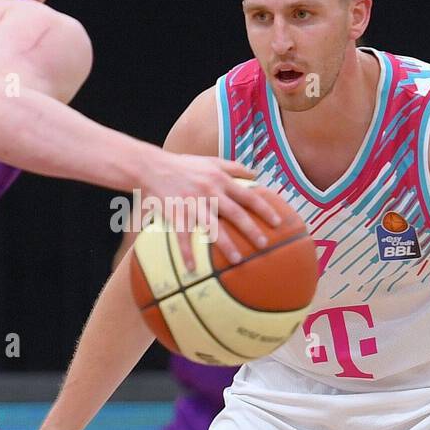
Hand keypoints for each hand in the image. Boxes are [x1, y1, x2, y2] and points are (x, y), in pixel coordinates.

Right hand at [138, 152, 282, 270]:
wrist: (152, 167)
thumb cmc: (184, 165)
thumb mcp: (211, 161)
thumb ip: (234, 167)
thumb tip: (256, 174)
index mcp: (219, 180)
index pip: (248, 196)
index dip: (264, 209)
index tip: (277, 222)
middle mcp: (209, 192)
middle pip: (235, 214)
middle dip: (251, 230)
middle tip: (264, 245)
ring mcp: (192, 204)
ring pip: (212, 227)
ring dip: (226, 245)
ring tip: (238, 260)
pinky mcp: (175, 213)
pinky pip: (182, 236)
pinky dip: (187, 252)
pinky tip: (192, 268)